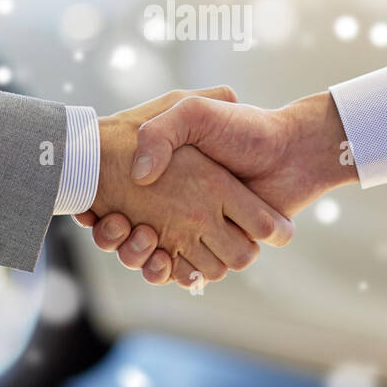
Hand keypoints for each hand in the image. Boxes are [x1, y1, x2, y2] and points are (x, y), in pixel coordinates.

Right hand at [81, 88, 293, 290]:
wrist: (293, 151)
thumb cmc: (246, 129)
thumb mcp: (194, 112)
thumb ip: (160, 132)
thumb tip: (138, 177)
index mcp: (169, 178)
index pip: (116, 201)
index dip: (100, 210)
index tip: (93, 206)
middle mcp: (180, 207)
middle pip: (129, 236)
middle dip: (114, 237)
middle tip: (112, 222)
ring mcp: (197, 231)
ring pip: (151, 259)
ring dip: (136, 254)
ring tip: (138, 233)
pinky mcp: (217, 252)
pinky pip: (182, 273)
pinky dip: (166, 270)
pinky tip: (158, 254)